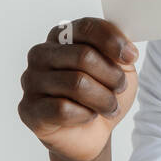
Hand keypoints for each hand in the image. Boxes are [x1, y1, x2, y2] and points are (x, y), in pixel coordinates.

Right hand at [18, 17, 139, 160]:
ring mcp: (31, 81)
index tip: (131, 58)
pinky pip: (62, 109)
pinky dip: (84, 115)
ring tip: (109, 107)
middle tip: (120, 88)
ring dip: (103, 99)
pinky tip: (87, 116)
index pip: (87, 27)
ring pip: (76, 84)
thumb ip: (120, 50)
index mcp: (62, 37)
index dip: (113, 41)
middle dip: (111, 76)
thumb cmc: (102, 94)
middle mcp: (41, 54)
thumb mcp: (120, 68)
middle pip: (83, 56)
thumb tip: (126, 48)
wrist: (92, 133)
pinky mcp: (28, 109)